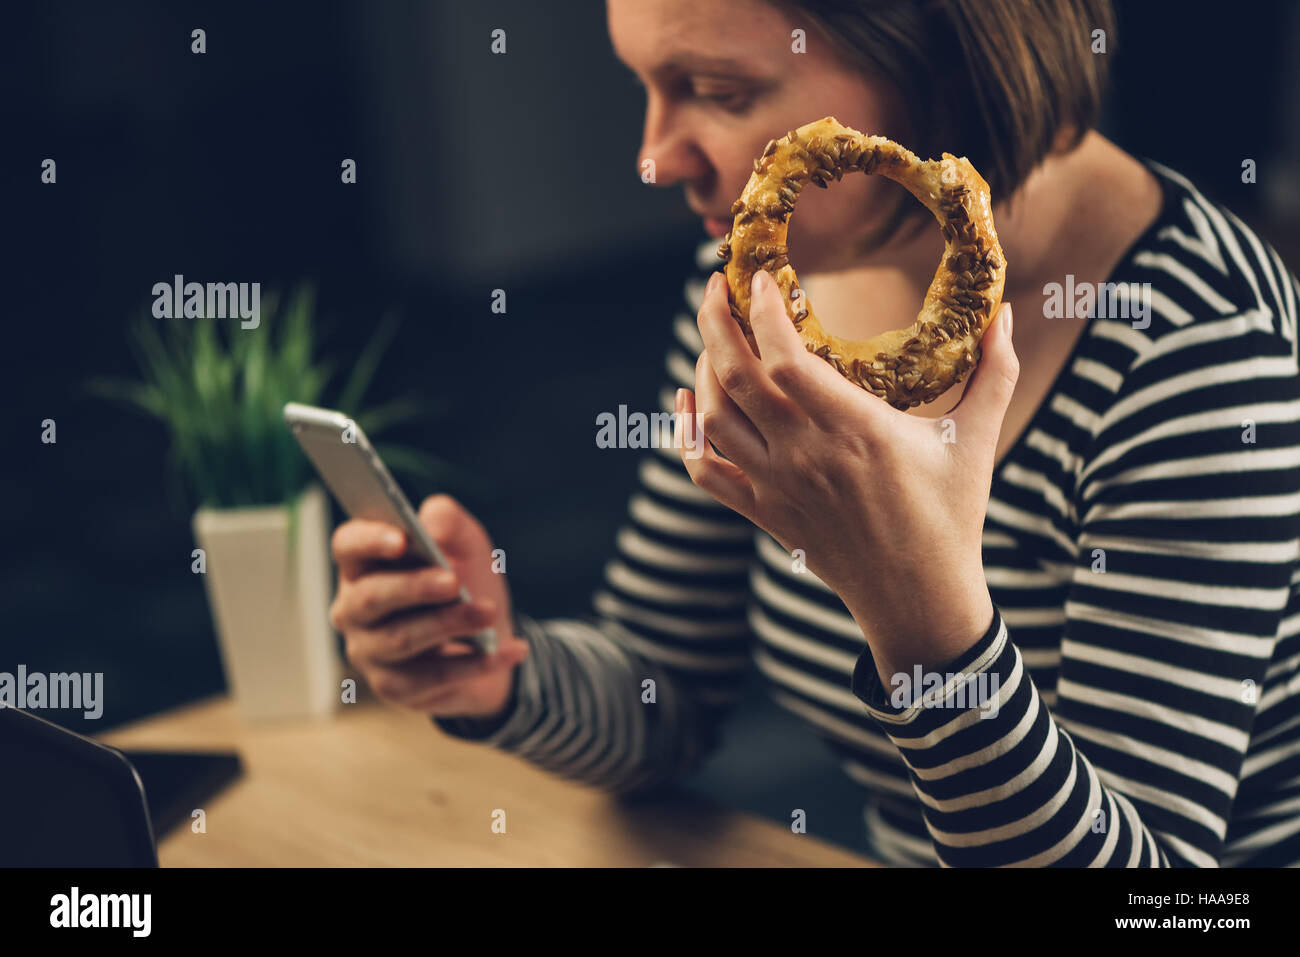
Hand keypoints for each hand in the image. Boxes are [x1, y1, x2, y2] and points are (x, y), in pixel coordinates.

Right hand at [329, 495, 528, 718]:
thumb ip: (449, 522)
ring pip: (402, 638)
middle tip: (454, 582)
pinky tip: (511, 649)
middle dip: (414, 588)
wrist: (489, 640)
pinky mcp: (396, 687)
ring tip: (488, 611)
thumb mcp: (467, 545)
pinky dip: (477, 663)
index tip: (402, 540)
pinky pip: (434, 677)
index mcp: (363, 564)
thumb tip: (433, 528)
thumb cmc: (465, 582)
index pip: (348, 545)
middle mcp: (354, 609)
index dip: (369, 540)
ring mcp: (370, 651)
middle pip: (371, 597)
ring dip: (450, 624)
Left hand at [678, 270, 1015, 681]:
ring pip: (714, 417)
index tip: (763, 278)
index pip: (786, 358)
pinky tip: (687, 401)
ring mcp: (778, 486)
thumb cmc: (952, 515)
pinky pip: (704, 471)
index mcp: (856, 428)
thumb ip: (996, 370)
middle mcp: (806, 454)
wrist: (919, 599)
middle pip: (735, 376)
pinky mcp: (763, 512)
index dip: (763, 312)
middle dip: (715, 321)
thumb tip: (1009, 312)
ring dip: (702, 368)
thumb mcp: (979, 438)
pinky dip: (685, 433)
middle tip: (715, 284)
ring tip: (714, 335)